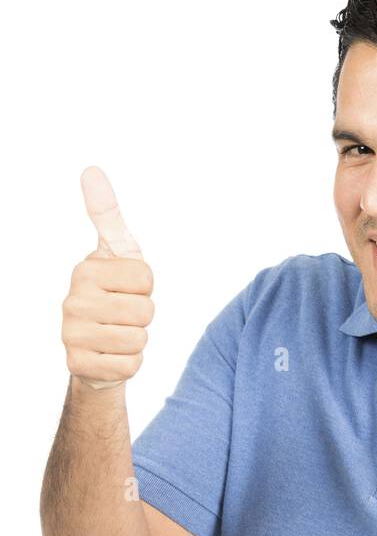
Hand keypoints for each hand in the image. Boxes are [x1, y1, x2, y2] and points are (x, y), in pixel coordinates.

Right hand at [62, 166, 152, 389]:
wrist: (96, 346)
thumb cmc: (113, 293)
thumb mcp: (117, 252)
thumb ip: (108, 214)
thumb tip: (91, 169)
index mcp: (86, 270)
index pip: (146, 279)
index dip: (146, 288)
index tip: (127, 289)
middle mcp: (73, 300)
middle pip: (145, 311)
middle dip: (143, 317)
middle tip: (123, 316)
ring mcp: (71, 334)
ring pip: (138, 339)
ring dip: (137, 341)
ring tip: (118, 334)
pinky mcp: (77, 365)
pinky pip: (129, 366)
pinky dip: (129, 364)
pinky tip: (111, 356)